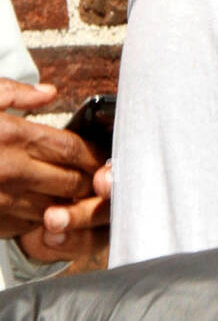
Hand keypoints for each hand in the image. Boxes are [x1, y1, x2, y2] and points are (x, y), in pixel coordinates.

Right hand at [0, 78, 108, 261]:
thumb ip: (14, 93)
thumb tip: (50, 93)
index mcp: (12, 136)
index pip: (73, 150)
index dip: (95, 155)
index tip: (104, 158)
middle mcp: (11, 171)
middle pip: (71, 182)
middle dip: (90, 182)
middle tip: (103, 180)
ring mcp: (0, 202)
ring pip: (54, 209)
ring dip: (70, 205)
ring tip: (80, 198)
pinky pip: (26, 227)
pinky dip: (40, 220)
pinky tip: (43, 210)